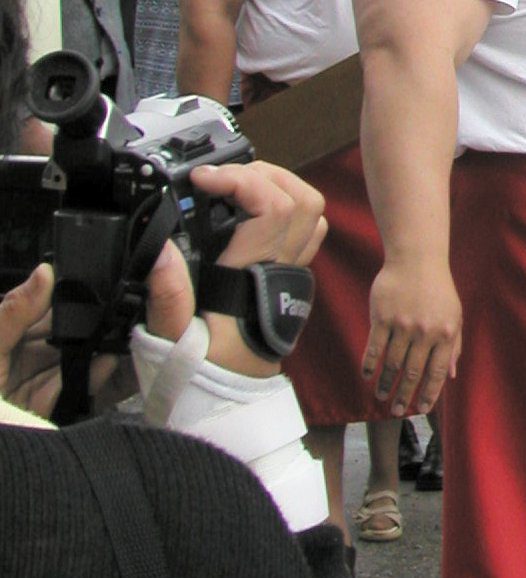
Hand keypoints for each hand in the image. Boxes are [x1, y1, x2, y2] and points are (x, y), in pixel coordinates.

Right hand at [145, 162, 327, 378]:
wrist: (226, 404)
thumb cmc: (201, 375)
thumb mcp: (170, 340)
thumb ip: (167, 296)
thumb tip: (163, 249)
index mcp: (253, 276)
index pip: (272, 208)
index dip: (241, 180)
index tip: (204, 180)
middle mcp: (281, 268)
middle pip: (301, 199)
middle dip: (262, 174)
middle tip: (219, 178)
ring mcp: (290, 270)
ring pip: (310, 211)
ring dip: (279, 184)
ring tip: (235, 183)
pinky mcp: (288, 276)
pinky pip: (306, 230)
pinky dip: (285, 207)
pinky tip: (252, 209)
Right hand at [361, 258, 460, 416]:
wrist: (417, 259)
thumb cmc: (438, 289)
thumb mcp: (455, 315)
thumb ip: (454, 345)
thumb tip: (451, 375)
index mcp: (445, 333)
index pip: (437, 373)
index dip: (429, 394)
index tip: (422, 409)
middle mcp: (425, 332)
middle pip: (412, 373)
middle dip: (405, 395)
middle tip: (398, 411)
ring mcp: (402, 325)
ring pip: (392, 364)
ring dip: (386, 384)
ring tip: (382, 396)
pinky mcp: (382, 318)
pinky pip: (374, 348)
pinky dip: (370, 365)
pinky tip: (368, 376)